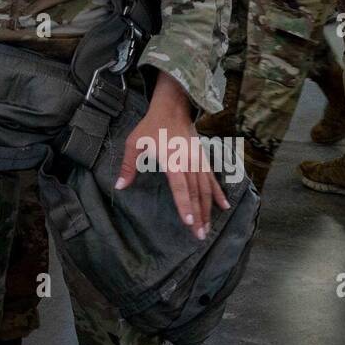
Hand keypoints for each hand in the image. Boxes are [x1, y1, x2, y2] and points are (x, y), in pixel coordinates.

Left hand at [115, 74, 229, 239]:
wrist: (172, 108)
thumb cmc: (151, 126)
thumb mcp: (134, 143)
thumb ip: (128, 166)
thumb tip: (119, 187)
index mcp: (172, 160)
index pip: (180, 187)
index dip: (185, 205)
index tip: (189, 221)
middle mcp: (189, 163)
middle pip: (196, 193)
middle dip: (198, 215)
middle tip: (200, 236)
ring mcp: (198, 161)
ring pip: (206, 189)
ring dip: (208, 209)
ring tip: (208, 228)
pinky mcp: (203, 159)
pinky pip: (213, 179)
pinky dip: (218, 193)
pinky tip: (224, 206)